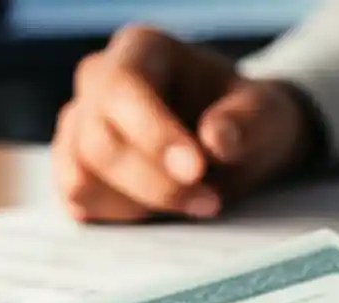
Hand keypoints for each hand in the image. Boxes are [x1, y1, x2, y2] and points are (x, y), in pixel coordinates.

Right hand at [52, 25, 309, 222]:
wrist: (229, 148)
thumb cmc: (243, 121)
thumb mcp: (265, 115)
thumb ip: (248, 123)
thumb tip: (216, 138)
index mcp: (140, 50)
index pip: (124, 89)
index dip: (154, 135)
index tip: (195, 170)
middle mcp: (97, 81)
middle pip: (100, 143)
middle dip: (156, 184)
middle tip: (210, 202)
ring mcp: (77, 127)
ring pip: (81, 178)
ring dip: (139, 205)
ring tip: (192, 201)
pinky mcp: (72, 169)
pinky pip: (79, 202)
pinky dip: (121, 217)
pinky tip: (160, 209)